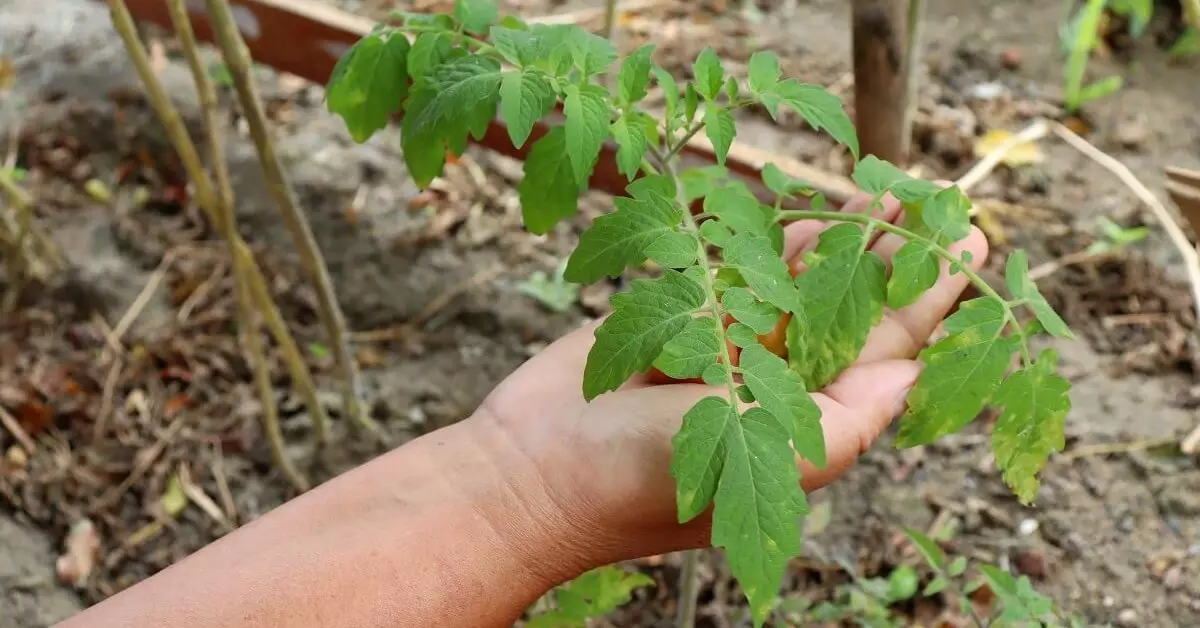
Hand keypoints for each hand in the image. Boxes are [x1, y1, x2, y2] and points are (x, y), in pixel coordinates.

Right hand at [476, 190, 988, 568]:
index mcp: (803, 422)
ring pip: (789, 283)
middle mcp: (770, 384)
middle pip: (844, 309)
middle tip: (934, 205)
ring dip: (835, 241)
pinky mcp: (673, 320)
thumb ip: (844, 422)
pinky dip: (763, 240)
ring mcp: (720, 350)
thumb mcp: (760, 460)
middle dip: (888, 259)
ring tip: (883, 196)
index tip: (969, 246)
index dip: (928, 299)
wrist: (529, 470)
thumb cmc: (641, 479)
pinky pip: (728, 272)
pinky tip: (802, 211)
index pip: (885, 352)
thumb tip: (912, 370)